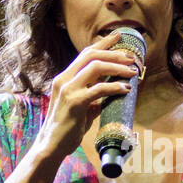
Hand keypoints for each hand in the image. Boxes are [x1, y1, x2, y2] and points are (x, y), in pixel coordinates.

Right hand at [33, 30, 139, 162]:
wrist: (51, 146)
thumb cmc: (66, 129)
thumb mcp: (80, 109)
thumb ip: (92, 99)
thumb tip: (107, 96)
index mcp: (64, 78)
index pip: (84, 54)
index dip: (102, 44)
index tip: (118, 37)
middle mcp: (64, 79)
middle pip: (91, 55)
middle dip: (114, 53)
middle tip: (131, 57)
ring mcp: (68, 89)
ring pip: (96, 67)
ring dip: (117, 67)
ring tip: (132, 72)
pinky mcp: (75, 102)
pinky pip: (99, 89)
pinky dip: (115, 87)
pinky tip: (125, 89)